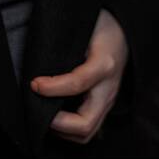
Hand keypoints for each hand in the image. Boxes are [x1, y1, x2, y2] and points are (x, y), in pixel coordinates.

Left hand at [30, 9, 128, 143]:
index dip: (52, 88)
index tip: (35, 84)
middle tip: (39, 109)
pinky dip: (70, 128)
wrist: (124, 31)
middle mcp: (109, 88)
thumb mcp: (86, 27)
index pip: (77, 84)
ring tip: (45, 113)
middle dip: (58, 123)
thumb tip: (41, 60)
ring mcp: (109, 100)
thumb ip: (67, 44)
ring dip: (63, 129)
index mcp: (104, 65)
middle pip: (85, 122)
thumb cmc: (102, 26)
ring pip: (87, 132)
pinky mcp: (105, 105)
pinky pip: (89, 127)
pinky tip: (57, 114)